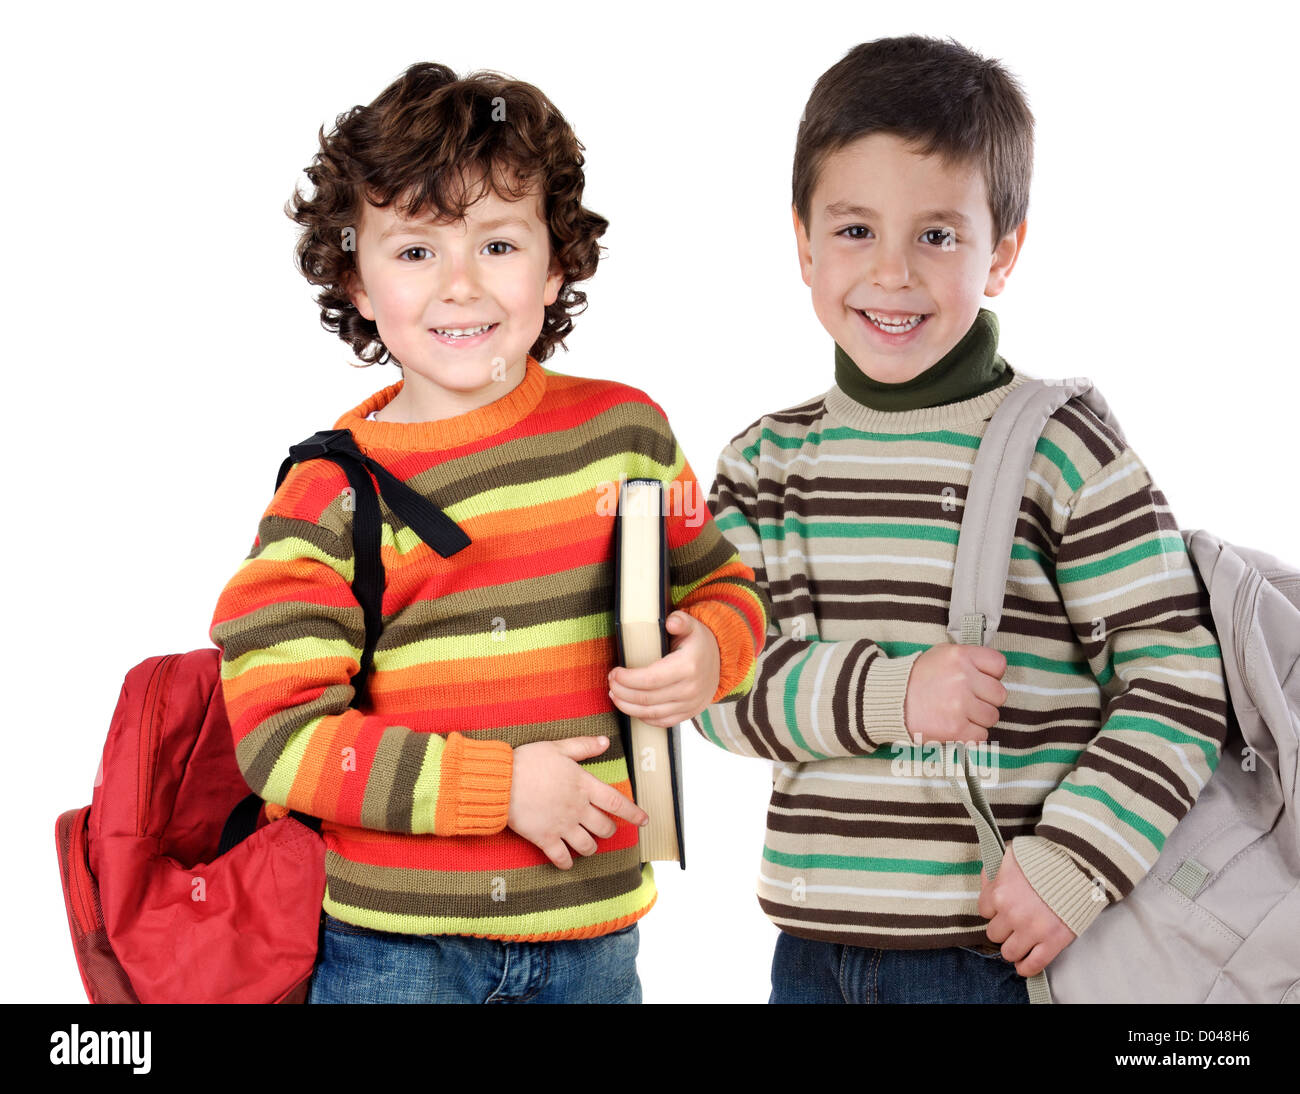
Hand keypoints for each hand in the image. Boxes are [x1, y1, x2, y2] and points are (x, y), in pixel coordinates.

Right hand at [507, 736, 648, 869]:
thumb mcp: (558, 748)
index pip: (616, 802)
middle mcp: (578, 808)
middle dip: (609, 831)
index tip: (644, 820)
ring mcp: (562, 825)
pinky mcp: (545, 838)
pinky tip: (566, 862)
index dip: (633, 813)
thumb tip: (606, 742)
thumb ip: (583, 746)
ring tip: (588, 846)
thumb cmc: (528, 761)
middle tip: (606, 829)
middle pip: (604, 828)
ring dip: (591, 848)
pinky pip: (561, 857)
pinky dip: (566, 862)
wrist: (501, 782)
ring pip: (587, 846)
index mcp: (583, 785)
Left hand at [607, 610, 719, 726]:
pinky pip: (662, 722)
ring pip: (651, 714)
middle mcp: (690, 689)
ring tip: (615, 695)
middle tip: (611, 682)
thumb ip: (680, 621)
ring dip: (628, 707)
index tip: (614, 672)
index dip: (627, 679)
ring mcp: (690, 704)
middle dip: (623, 692)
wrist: (720, 662)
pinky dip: (644, 718)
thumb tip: (671, 622)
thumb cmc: (699, 643)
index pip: (650, 679)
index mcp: (688, 667)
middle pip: (647, 698)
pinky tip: (631, 708)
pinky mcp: (688, 713)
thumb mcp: (692, 626)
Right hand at [904, 643, 1006, 743]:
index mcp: (960, 656)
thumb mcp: (941, 655)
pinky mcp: (955, 728)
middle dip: (985, 699)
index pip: (999, 665)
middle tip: (967, 700)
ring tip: (958, 713)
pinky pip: (981, 735)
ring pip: (992, 716)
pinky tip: (955, 725)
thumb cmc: (917, 678)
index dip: (992, 675)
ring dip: (978, 718)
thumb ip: (969, 659)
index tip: (981, 680)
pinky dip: (970, 734)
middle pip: (999, 694)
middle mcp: (962, 678)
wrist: (890, 700)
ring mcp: (959, 705)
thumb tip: (993, 673)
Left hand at [977, 842, 1075, 975]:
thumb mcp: (1011, 854)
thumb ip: (994, 870)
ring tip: (1020, 942)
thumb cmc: (1044, 857)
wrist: (1078, 864)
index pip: (983, 911)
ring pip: (1009, 953)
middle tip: (1014, 923)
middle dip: (1003, 929)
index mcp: (999, 892)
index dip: (993, 910)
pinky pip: (1033, 965)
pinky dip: (1026, 968)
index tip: (1002, 908)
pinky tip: (1024, 964)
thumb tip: (986, 884)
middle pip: (994, 934)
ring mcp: (1032, 930)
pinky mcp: (1053, 942)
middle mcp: (1012, 913)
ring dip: (1013, 948)